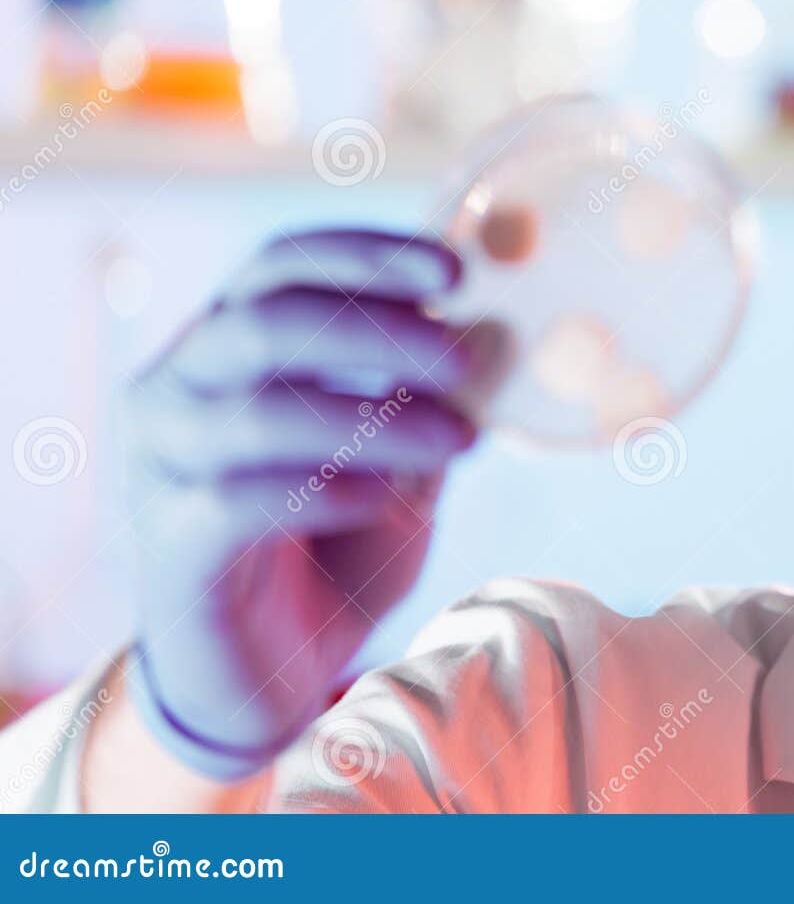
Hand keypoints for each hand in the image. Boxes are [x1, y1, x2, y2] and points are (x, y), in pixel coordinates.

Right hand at [123, 228, 489, 778]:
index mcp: (225, 344)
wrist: (271, 673)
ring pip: (258, 411)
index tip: (455, 271)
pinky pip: (237, 500)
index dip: (365, 254)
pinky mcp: (171, 545)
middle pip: (266, 321)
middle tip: (463, 357)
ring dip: (373, 419)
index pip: (281, 264)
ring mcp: (161, 465)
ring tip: (459, 438)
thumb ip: (434, 402)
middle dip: (378, 329)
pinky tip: (384, 497)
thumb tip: (497, 334)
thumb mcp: (403, 464)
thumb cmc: (334, 549)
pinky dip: (322, 489)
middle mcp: (177, 388)